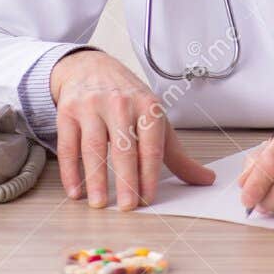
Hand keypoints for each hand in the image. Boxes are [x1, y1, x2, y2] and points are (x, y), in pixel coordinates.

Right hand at [50, 50, 213, 209]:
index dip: (150, 173)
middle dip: (126, 179)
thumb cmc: (127, 98)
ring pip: (93, 147)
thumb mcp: (155, 118)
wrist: (90, 67)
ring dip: (96, 178)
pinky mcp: (67, 111)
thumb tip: (206, 179)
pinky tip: (76, 191)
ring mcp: (92, 106)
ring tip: (100, 203)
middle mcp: (120, 103)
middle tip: (128, 206)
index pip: (151, 145)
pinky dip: (71, 171)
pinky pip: (69, 145)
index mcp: (148, 106)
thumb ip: (177, 154)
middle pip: (123, 146)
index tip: (148, 197)